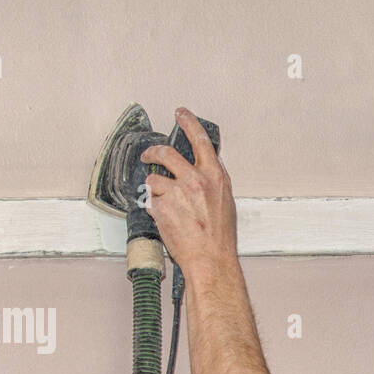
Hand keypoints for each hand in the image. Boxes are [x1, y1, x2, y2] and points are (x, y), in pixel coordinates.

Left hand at [139, 107, 237, 278]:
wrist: (210, 260)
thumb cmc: (220, 238)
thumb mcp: (225, 203)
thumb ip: (212, 183)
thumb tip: (201, 172)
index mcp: (215, 177)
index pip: (200, 140)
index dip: (188, 122)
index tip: (180, 113)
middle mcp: (195, 180)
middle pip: (167, 153)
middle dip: (153, 152)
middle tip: (148, 155)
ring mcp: (177, 192)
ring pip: (154, 180)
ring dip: (155, 191)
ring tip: (164, 205)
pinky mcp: (162, 206)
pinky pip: (150, 201)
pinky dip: (155, 209)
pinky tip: (165, 220)